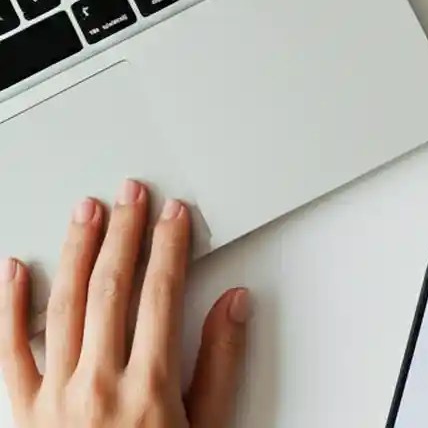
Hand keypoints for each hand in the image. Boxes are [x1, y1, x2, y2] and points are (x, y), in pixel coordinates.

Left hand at [0, 180, 249, 426]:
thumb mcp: (208, 427)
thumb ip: (220, 363)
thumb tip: (233, 305)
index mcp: (149, 387)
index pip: (159, 295)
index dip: (169, 248)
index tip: (175, 217)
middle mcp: (98, 384)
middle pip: (111, 288)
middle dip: (124, 234)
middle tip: (132, 195)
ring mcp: (54, 396)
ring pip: (62, 305)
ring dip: (76, 251)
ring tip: (86, 213)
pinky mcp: (22, 410)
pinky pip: (9, 349)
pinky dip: (8, 305)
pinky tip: (15, 270)